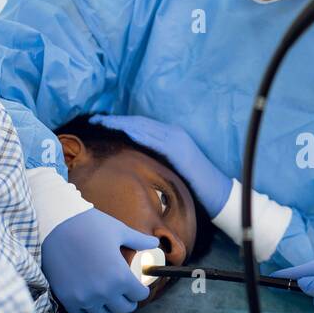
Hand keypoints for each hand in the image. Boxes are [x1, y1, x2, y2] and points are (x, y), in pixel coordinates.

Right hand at [41, 207, 155, 312]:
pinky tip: (91, 299)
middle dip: (128, 301)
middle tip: (127, 295)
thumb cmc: (90, 225)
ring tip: (110, 298)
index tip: (139, 287)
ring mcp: (84, 297)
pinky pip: (82, 312)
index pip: (139, 295)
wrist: (55, 225)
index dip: (141, 291)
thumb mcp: (119, 231)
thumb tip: (155, 244)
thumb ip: (139, 241)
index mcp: (120, 277)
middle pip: (123, 308)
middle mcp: (104, 291)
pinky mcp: (66, 298)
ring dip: (109, 306)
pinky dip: (88, 308)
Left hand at [92, 115, 231, 217]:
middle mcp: (173, 133)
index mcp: (171, 136)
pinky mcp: (179, 150)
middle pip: (140, 122)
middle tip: (95, 119)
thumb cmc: (196, 186)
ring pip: (144, 127)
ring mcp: (177, 140)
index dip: (122, 122)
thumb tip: (135, 162)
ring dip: (122, 124)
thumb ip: (157, 160)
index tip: (102, 122)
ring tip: (102, 122)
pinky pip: (154, 139)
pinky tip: (124, 131)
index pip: (142, 125)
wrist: (218, 193)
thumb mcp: (173, 168)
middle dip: (116, 120)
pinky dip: (138, 133)